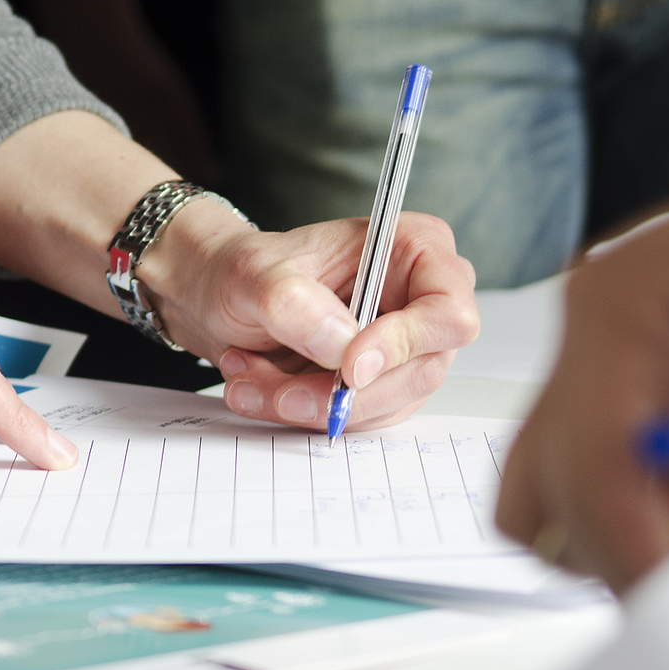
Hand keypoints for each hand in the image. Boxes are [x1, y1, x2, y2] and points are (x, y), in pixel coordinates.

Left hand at [143, 205, 478, 430]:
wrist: (219, 299)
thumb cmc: (244, 272)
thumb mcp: (253, 276)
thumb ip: (296, 305)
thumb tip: (344, 347)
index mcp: (415, 250)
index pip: (449, 313)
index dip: (405, 346)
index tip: (348, 368)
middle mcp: (422, 301)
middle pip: (419, 372)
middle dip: (340, 392)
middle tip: (276, 392)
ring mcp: (406, 349)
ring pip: (383, 404)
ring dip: (312, 406)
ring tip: (250, 381)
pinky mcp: (380, 386)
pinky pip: (358, 419)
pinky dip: (306, 413)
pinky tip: (263, 388)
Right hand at [495, 117, 668, 627]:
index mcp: (625, 308)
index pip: (583, 458)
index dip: (633, 553)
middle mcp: (591, 336)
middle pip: (540, 491)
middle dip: (617, 556)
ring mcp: (605, 365)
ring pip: (564, 497)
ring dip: (636, 543)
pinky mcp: (633, 392)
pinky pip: (611, 482)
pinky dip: (660, 520)